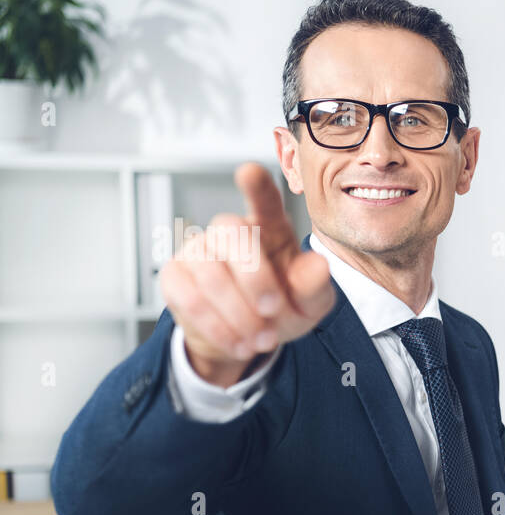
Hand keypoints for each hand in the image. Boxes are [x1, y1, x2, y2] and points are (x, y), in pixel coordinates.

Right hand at [160, 163, 334, 386]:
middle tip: (272, 311)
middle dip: (255, 278)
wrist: (248, 338)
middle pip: (233, 233)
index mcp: (270, 229)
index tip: (249, 172)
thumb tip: (319, 266)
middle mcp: (231, 232)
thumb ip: (316, 286)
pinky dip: (217, 326)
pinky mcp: (175, 276)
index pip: (264, 200)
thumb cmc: (282, 307)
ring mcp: (199, 251)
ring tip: (262, 339)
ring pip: (209, 271)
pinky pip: (187, 296)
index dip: (257, 186)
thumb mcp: (309, 303)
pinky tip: (238, 343)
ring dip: (238, 312)